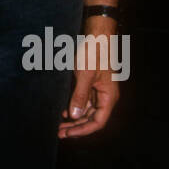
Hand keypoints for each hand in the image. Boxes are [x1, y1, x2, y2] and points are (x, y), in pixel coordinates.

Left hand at [58, 18, 120, 138]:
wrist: (96, 35)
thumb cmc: (93, 52)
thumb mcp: (85, 74)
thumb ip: (80, 96)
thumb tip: (75, 116)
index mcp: (109, 97)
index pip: (98, 122)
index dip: (83, 130)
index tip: (68, 134)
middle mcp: (106, 97)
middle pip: (92, 119)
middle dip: (76, 128)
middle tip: (59, 134)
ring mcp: (99, 92)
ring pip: (87, 112)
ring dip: (74, 120)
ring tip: (59, 126)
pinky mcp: (92, 85)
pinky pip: (84, 102)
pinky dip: (75, 108)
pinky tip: (64, 113)